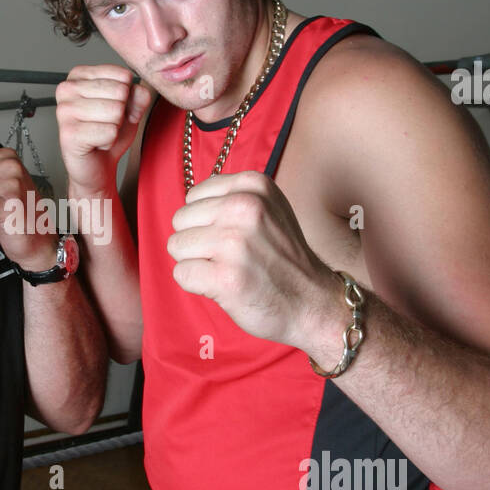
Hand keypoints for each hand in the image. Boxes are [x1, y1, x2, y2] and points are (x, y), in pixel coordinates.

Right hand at [55, 64, 155, 193]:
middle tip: (106, 123)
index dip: (127, 96)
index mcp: (79, 76)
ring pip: (115, 112)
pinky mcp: (69, 133)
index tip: (113, 108)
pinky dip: (109, 141)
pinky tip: (96, 143)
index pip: (122, 75)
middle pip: (119, 92)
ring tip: (100, 133)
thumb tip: (139, 90)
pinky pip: (109, 132)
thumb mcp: (129, 108)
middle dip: (121, 113)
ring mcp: (65, 111)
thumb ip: (138, 95)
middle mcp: (67, 89)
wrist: (97, 165)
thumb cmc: (107, 133)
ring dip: (115, 128)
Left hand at [166, 171, 335, 344]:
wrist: (313, 303)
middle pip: (180, 220)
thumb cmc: (282, 258)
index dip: (205, 221)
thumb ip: (231, 197)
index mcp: (253, 185)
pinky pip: (181, 274)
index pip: (193, 197)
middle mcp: (244, 208)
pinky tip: (225, 286)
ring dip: (196, 263)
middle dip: (197, 242)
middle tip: (230, 257)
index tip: (234, 236)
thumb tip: (188, 204)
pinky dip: (197, 285)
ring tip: (228, 269)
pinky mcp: (226, 277)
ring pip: (176, 246)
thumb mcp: (269, 208)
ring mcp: (235, 243)